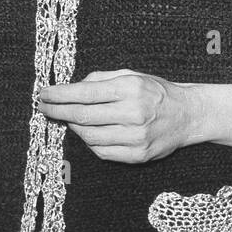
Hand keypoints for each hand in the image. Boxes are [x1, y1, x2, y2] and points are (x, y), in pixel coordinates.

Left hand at [38, 70, 196, 162]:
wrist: (188, 115)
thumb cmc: (157, 93)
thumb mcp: (132, 75)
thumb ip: (101, 78)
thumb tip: (72, 87)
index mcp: (131, 89)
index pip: (84, 93)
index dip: (59, 94)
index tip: (44, 94)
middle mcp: (134, 113)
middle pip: (82, 116)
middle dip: (58, 111)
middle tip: (44, 108)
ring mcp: (136, 137)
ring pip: (89, 136)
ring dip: (74, 127)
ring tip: (70, 119)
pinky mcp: (137, 155)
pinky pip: (101, 151)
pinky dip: (90, 142)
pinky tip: (89, 132)